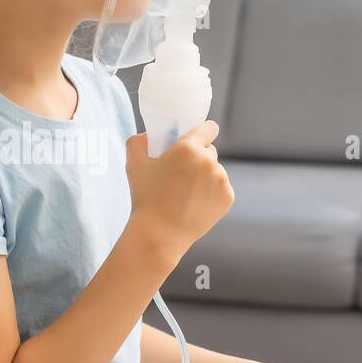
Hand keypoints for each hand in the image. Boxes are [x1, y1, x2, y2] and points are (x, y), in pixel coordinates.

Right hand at [125, 120, 233, 262]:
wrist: (160, 234)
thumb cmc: (145, 198)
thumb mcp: (134, 165)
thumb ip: (138, 142)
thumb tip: (148, 136)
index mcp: (188, 148)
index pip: (209, 128)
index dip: (203, 131)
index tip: (197, 137)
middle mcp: (209, 161)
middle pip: (210, 150)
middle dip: (199, 157)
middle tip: (181, 172)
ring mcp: (221, 180)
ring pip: (215, 171)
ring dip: (205, 176)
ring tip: (185, 193)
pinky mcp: (227, 198)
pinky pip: (221, 188)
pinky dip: (211, 193)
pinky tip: (194, 203)